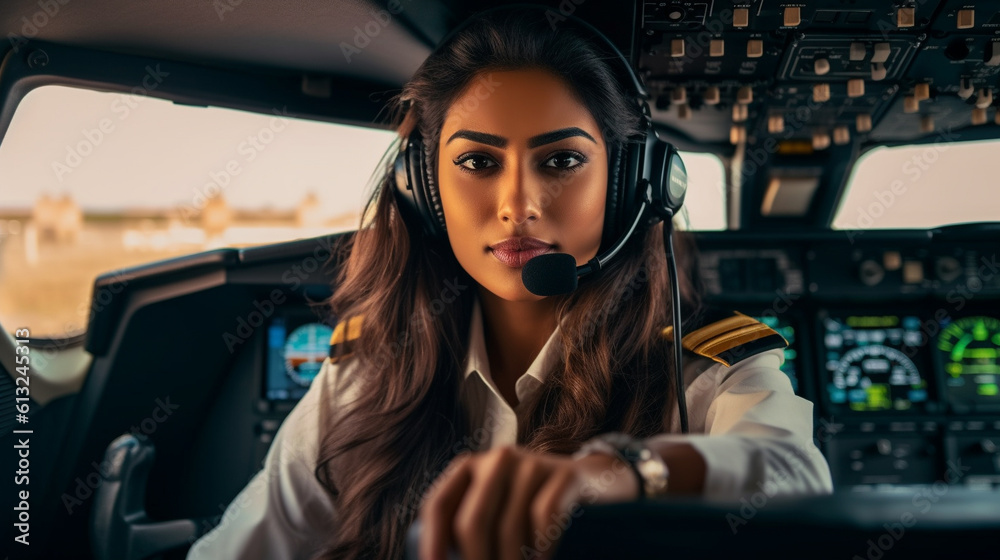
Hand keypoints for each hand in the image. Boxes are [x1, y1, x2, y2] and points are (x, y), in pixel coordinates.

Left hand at [418, 445, 639, 559]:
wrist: (598, 484)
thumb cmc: (536, 509)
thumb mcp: (500, 511)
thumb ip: (472, 529)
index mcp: (471, 468)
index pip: (438, 504)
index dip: (431, 542)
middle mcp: (498, 459)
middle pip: (472, 523)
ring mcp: (533, 464)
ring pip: (509, 529)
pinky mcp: (565, 474)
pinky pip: (544, 518)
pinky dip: (541, 549)